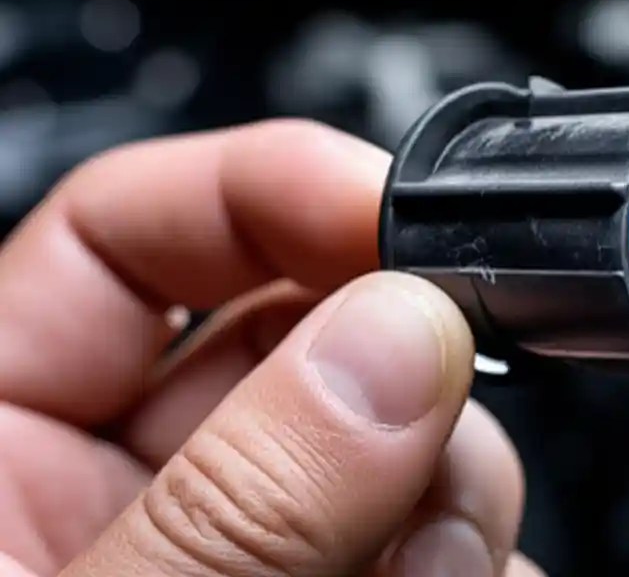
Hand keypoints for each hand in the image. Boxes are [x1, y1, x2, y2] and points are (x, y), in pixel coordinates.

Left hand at [0, 120, 540, 575]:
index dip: (266, 190)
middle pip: (307, 333)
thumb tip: (398, 339)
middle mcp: (134, 497)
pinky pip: (447, 538)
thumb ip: (242, 495)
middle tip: (443, 409)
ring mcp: (254, 556)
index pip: (118, 237)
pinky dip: (481, 555)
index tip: (401, 216)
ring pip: (405, 436)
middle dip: (406, 365)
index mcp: (1, 463)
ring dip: (459, 490)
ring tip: (429, 570)